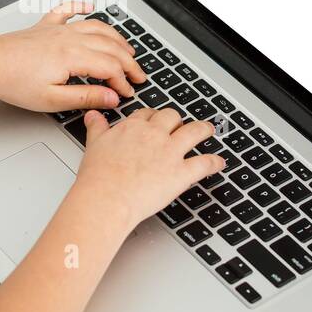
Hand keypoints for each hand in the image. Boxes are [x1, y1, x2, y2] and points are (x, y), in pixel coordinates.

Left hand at [0, 2, 146, 111]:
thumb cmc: (13, 82)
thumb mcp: (52, 100)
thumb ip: (86, 97)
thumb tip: (111, 97)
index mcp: (73, 56)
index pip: (111, 67)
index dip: (123, 81)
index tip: (127, 93)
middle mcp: (69, 38)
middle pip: (110, 46)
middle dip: (129, 61)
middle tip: (138, 75)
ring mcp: (58, 29)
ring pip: (96, 27)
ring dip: (116, 37)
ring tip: (127, 49)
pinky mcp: (45, 26)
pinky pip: (68, 10)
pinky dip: (81, 6)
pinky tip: (89, 6)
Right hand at [73, 106, 225, 227]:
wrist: (107, 197)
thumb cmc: (98, 176)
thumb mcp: (93, 144)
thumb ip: (97, 128)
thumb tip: (93, 116)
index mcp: (134, 127)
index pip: (147, 114)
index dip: (153, 117)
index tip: (154, 120)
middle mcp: (154, 135)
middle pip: (172, 117)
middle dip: (178, 120)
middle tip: (179, 125)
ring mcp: (170, 152)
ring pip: (194, 132)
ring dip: (204, 130)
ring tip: (209, 130)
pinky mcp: (181, 173)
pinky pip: (204, 163)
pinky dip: (214, 163)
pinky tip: (219, 163)